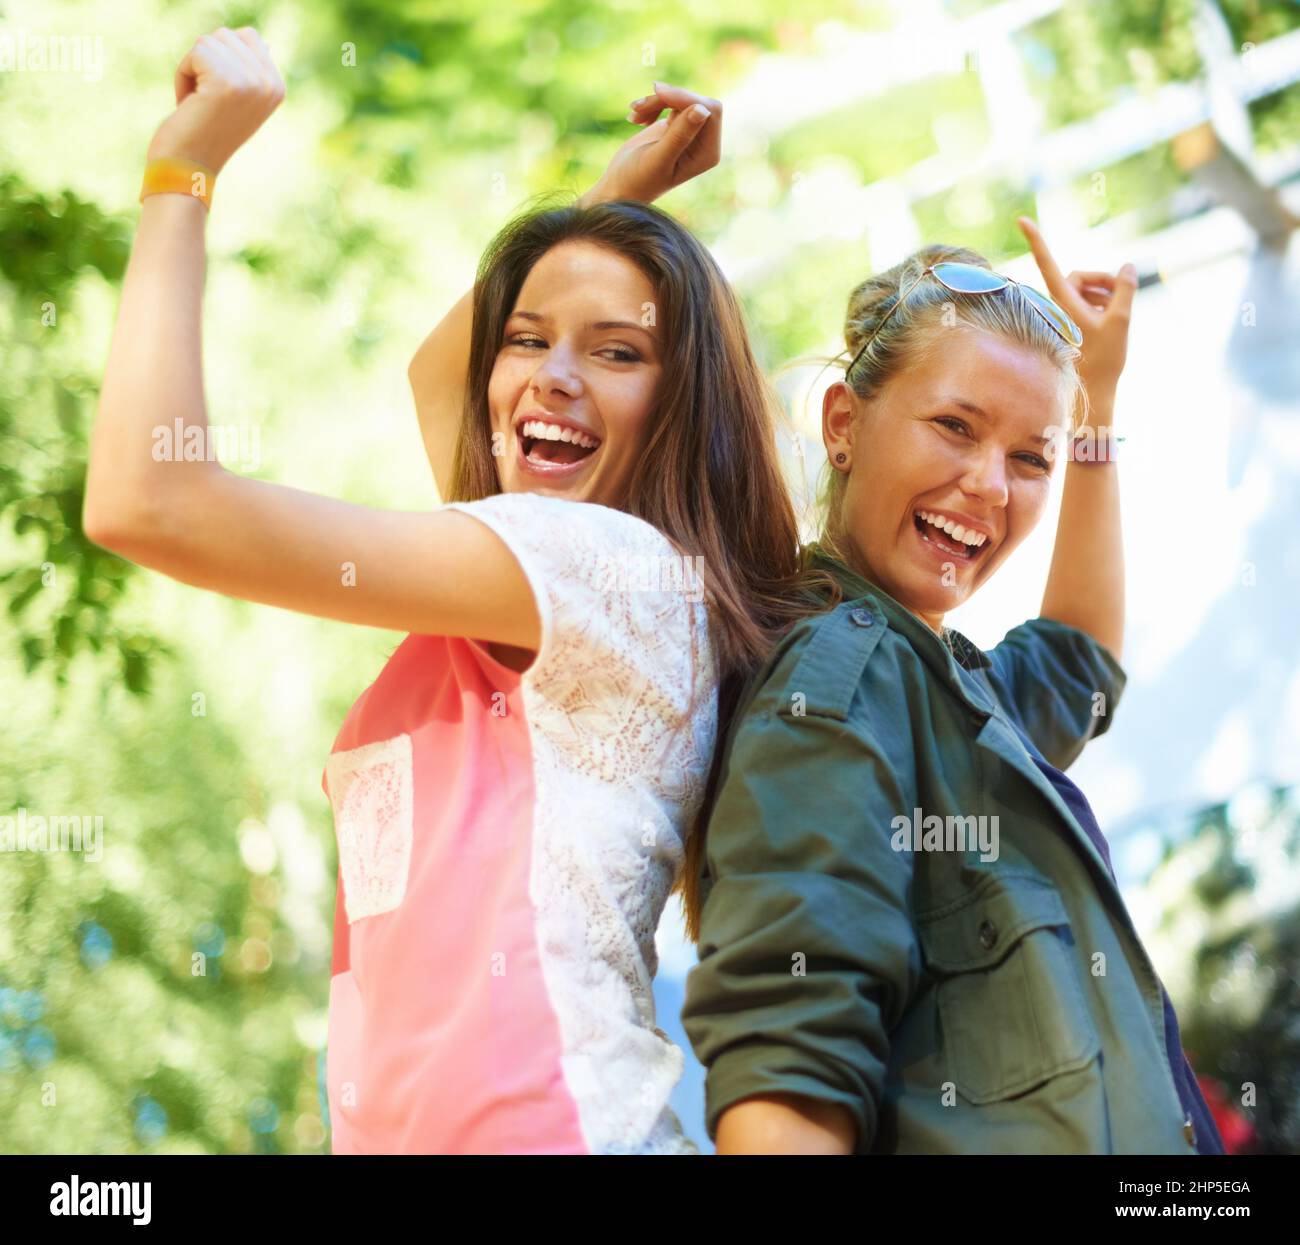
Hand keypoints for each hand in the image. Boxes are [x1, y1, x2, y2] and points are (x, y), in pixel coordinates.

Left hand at [146, 27, 284, 174]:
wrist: (191, 169)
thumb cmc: (205, 133)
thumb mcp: (237, 98)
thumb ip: (249, 68)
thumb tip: (260, 41)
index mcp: (277, 87)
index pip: (248, 36)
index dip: (222, 59)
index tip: (221, 95)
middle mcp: (270, 84)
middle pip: (226, 35)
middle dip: (206, 62)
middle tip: (208, 100)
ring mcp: (251, 83)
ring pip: (208, 42)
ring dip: (193, 70)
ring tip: (200, 104)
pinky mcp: (226, 82)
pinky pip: (194, 54)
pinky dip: (183, 76)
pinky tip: (191, 104)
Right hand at [581, 81, 721, 206]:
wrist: (619, 187)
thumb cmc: (637, 180)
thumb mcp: (658, 159)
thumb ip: (679, 135)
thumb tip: (701, 109)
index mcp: (708, 153)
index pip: (711, 110)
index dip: (687, 98)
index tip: (659, 94)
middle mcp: (704, 142)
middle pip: (696, 100)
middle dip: (668, 98)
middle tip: (637, 106)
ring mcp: (690, 132)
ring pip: (680, 98)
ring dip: (655, 101)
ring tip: (633, 113)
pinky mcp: (675, 125)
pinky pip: (670, 100)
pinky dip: (651, 105)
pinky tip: (635, 119)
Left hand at [1016, 216, 1136, 402]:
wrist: (1095, 391)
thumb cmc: (1104, 360)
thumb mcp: (1120, 320)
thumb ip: (1124, 289)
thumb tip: (1127, 266)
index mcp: (1063, 302)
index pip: (1049, 264)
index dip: (1037, 240)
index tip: (1021, 219)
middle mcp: (1060, 306)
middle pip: (1079, 276)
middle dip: (1101, 282)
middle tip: (1118, 299)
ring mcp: (1065, 316)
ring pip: (1086, 290)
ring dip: (1103, 297)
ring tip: (1112, 320)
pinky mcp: (1071, 324)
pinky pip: (1088, 304)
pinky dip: (1102, 307)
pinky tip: (1110, 325)